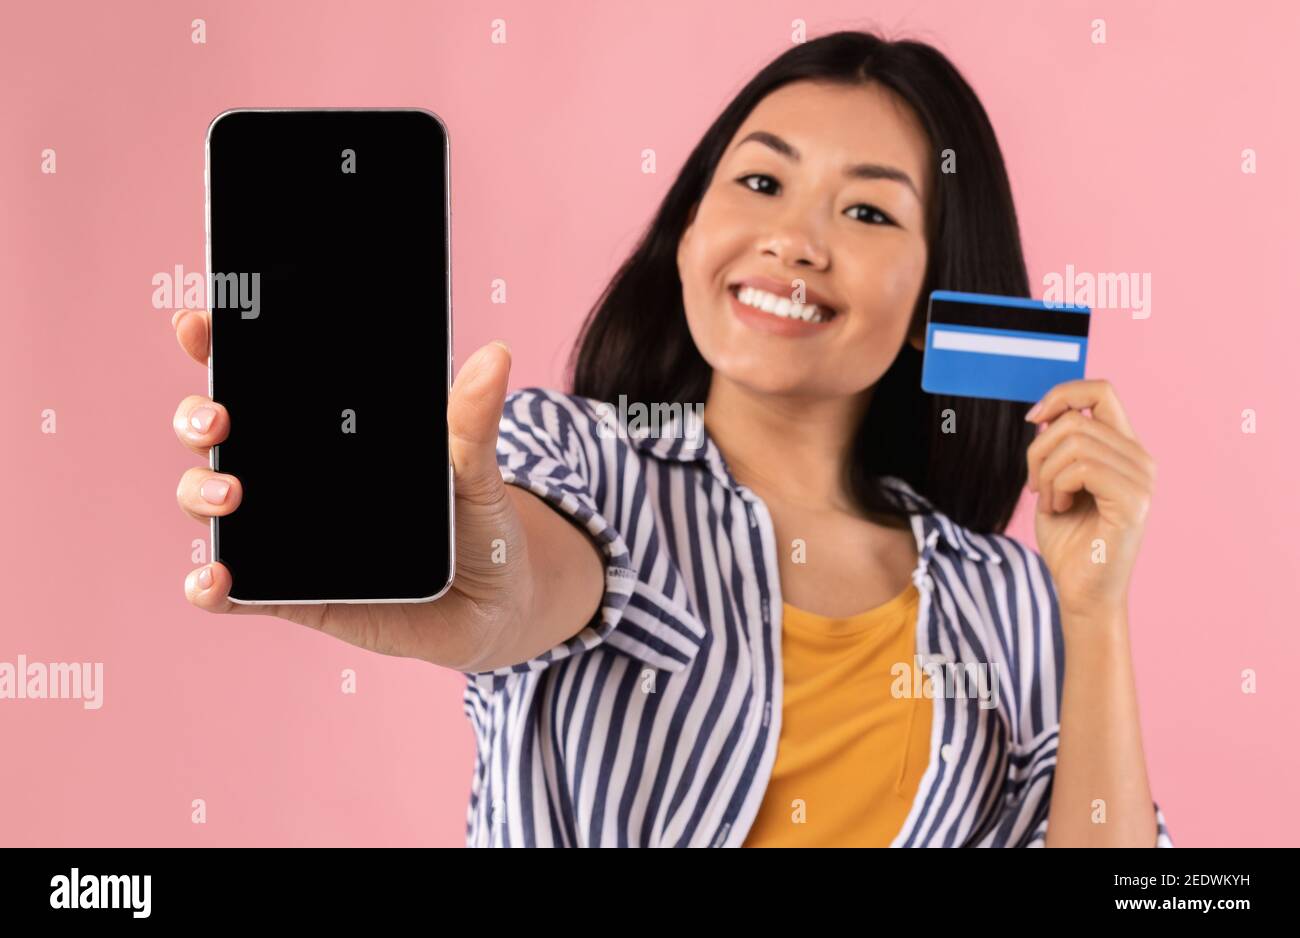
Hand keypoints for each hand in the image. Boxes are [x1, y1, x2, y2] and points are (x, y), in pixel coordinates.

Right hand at [171, 307, 532, 669]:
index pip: (261, 379)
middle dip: (198, 418)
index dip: (218, 347)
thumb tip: (494, 358)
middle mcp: (294, 475)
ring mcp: (286, 533)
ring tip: (231, 497)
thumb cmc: (476, 523)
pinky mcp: (294, 595)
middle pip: (217, 436)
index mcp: (328, 430)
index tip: (198, 324)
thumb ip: (473, 421)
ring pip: (212, 502)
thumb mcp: (476, 470)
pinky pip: (235, 591)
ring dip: (200, 493)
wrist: (495, 603)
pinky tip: (214, 580)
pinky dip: (212, 587)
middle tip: (218, 421)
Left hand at [1024, 378, 1155, 621]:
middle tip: (1035, 485)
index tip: (1032, 420)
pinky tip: (1059, 509)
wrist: (1082, 592)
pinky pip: (1081, 468)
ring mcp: (1142, 479)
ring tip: (1050, 501)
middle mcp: (1141, 459)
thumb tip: (1046, 415)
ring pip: (1075, 441)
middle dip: (1039, 449)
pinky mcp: (1134, 501)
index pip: (1101, 390)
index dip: (1062, 394)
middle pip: (1077, 417)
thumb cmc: (1069, 541)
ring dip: (1045, 472)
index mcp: (1125, 449)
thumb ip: (1056, 447)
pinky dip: (1057, 486)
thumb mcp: (1055, 483)